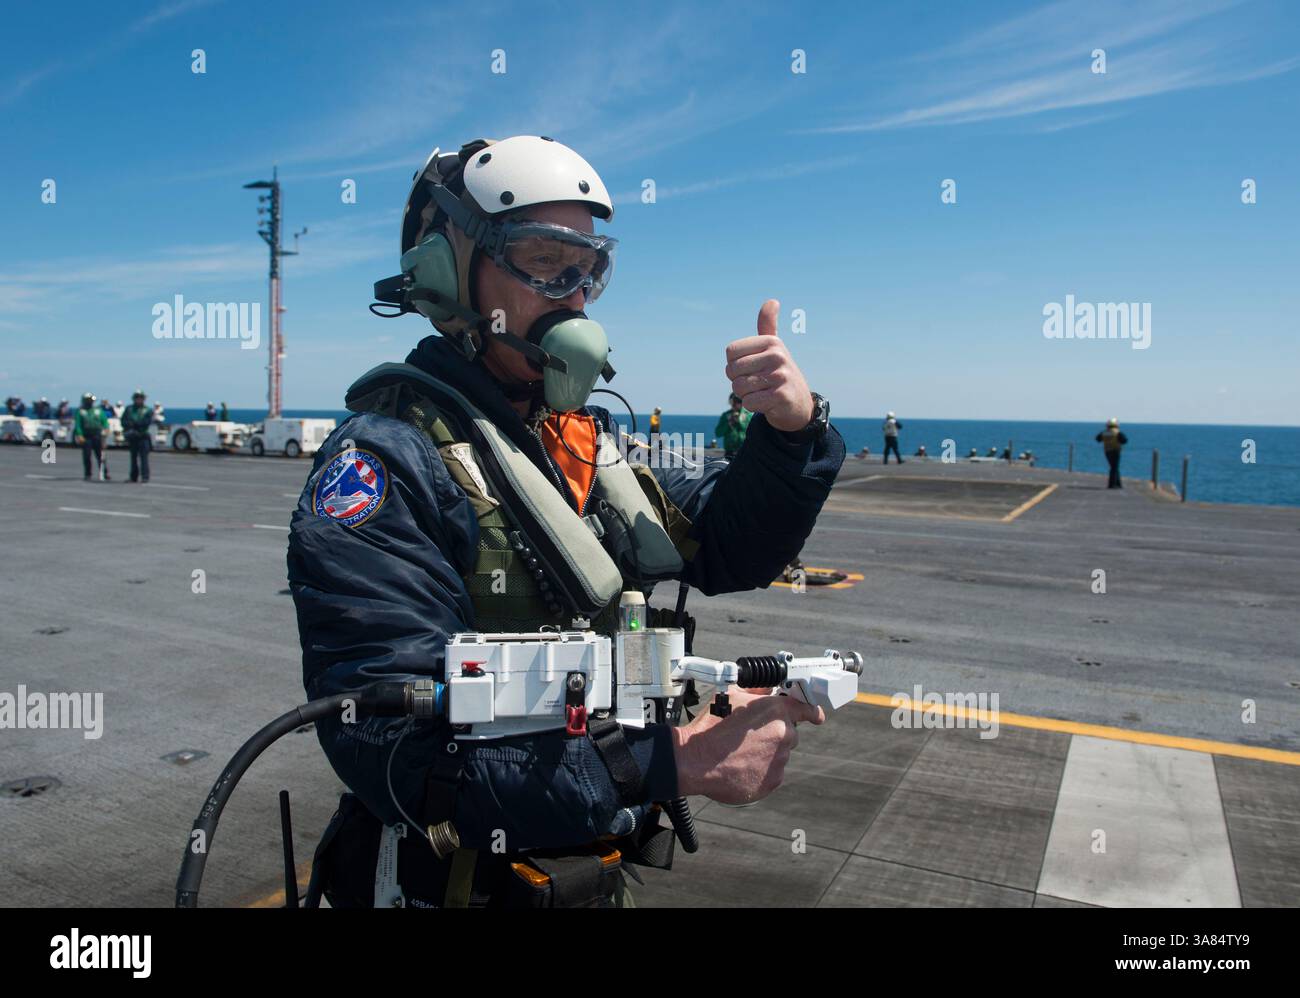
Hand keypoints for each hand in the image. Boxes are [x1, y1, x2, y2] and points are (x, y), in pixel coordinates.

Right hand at [672, 685, 823, 803]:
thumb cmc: (710, 727)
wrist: (696, 761)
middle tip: (750, 736)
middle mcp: (783, 735)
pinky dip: (761, 770)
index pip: (807, 709)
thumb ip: (756, 692)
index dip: (812, 712)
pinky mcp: (772, 781)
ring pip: (779, 754)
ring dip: (766, 753)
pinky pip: (772, 773)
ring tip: (740, 752)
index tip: (816, 716)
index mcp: (776, 711)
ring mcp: (779, 761)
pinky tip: (740, 765)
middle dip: (774, 734)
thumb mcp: (731, 696)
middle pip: (789, 733)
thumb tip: (767, 689)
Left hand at [724, 299, 813, 432]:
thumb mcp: (773, 347)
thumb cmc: (779, 373)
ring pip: (738, 388)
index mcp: (772, 342)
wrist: (799, 404)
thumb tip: (772, 301)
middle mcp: (777, 356)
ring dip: (746, 395)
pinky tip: (767, 402)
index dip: (734, 364)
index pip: (731, 352)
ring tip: (762, 392)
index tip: (751, 368)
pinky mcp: (780, 396)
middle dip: (738, 382)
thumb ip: (768, 326)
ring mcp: (780, 376)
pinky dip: (753, 406)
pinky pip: (748, 403)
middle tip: (757, 383)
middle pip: (732, 371)